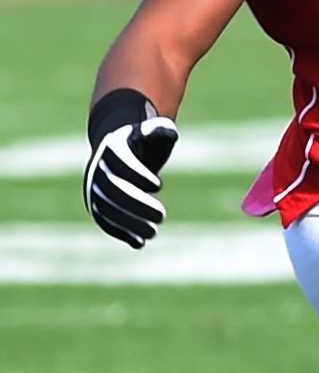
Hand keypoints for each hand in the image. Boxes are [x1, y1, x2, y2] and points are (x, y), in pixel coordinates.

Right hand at [84, 113, 178, 247]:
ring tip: (153, 233)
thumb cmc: (143, 140)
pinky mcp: (97, 204)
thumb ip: (161, 130)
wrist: (119, 148)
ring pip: (106, 209)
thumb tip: (169, 131)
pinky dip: (120, 232)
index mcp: (113, 149)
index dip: (138, 175)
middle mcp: (99, 169)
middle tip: (161, 216)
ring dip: (129, 223)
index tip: (159, 185)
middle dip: (136, 205)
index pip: (121, 163)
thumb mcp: (153, 131)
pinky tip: (138, 243)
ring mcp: (95, 188)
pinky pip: (104, 220)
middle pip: (113, 190)